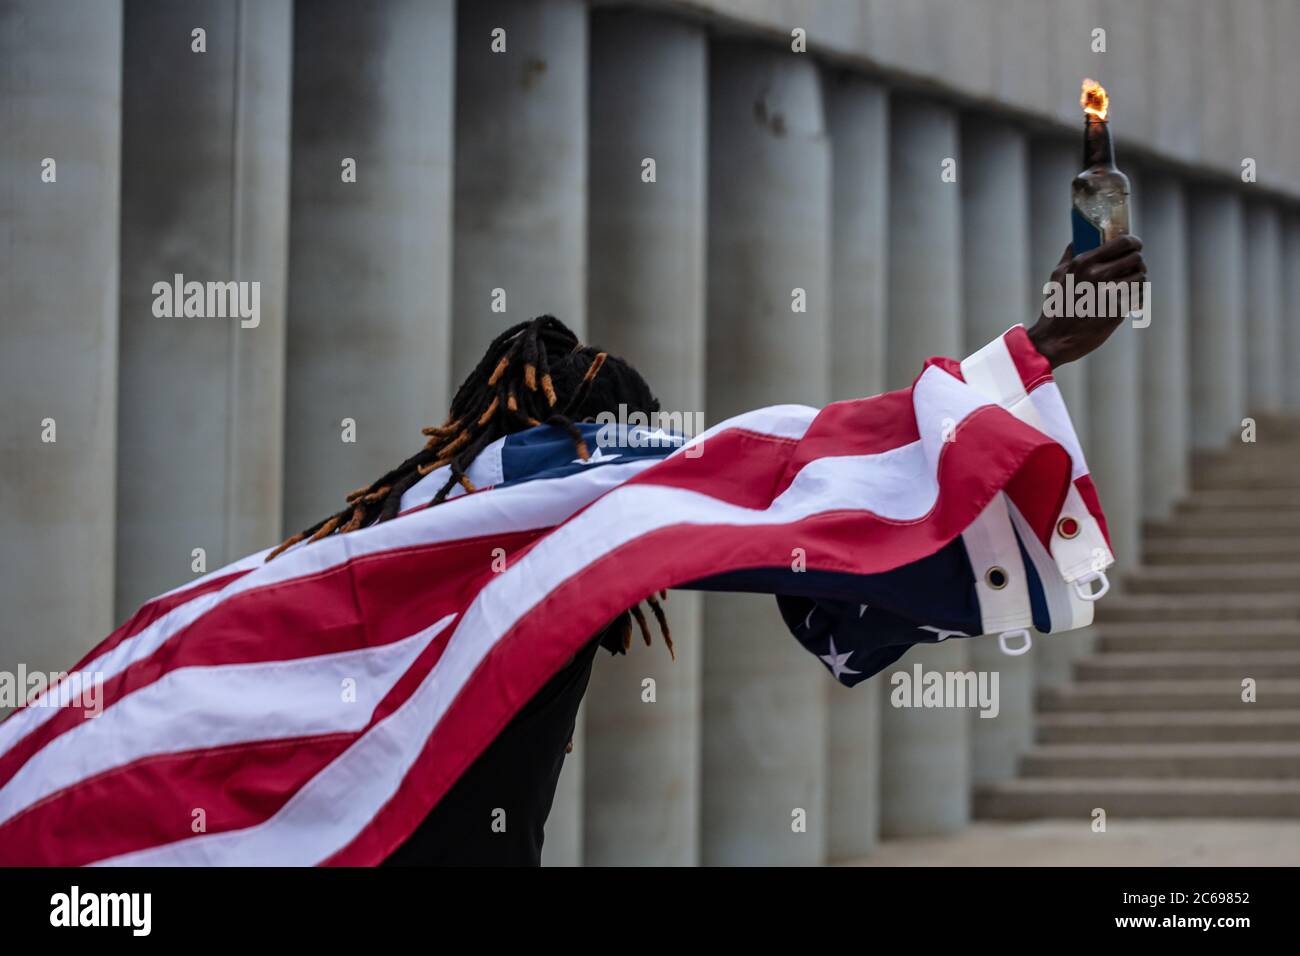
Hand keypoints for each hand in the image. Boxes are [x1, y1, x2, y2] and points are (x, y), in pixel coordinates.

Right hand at [1027, 235, 1146, 367]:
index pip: (1123, 242)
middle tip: (1134, 268)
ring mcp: (1108, 293)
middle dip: (1138, 263)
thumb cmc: (1057, 306)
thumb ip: (1071, 256)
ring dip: (1139, 281)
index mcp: (1084, 263)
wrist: (1056, 339)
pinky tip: (1128, 300)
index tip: (1135, 245)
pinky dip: (1136, 297)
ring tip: (1131, 285)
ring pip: (1141, 277)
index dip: (1134, 242)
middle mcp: (1097, 275)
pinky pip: (1138, 296)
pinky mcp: (1117, 310)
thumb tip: (1079, 239)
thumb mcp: (1058, 276)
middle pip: (1136, 258)